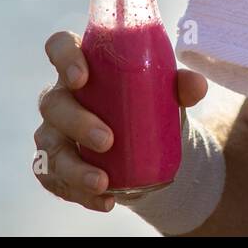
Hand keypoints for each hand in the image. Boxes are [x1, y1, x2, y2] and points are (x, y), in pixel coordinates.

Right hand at [33, 30, 207, 212]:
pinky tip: (105, 200)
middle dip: (77, 122)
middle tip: (107, 140)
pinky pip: (56, 180)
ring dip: (75, 168)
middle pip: (53, 104)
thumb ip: (181, 85)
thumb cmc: (143, 102)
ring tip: (102, 182)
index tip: (82, 77)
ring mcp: (53, 133)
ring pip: (50, 148)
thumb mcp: (162, 90)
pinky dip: (80, 193)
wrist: (141, 141)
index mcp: (83, 66)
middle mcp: (60, 97)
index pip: (59, 47)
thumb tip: (197, 85)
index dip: (64, 57)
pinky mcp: (53, 165)